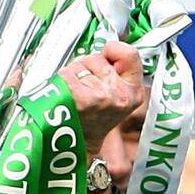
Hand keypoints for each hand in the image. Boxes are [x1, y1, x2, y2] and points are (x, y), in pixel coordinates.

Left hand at [59, 40, 144, 156]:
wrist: (77, 145)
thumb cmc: (92, 119)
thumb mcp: (117, 95)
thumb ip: (117, 70)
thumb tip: (106, 48)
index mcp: (133, 93)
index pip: (129, 54)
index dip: (113, 51)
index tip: (106, 58)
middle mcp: (120, 96)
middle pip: (98, 58)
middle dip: (87, 67)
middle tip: (85, 90)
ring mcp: (101, 97)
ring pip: (80, 65)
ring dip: (73, 75)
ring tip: (75, 95)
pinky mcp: (80, 98)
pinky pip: (66, 73)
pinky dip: (61, 81)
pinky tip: (65, 97)